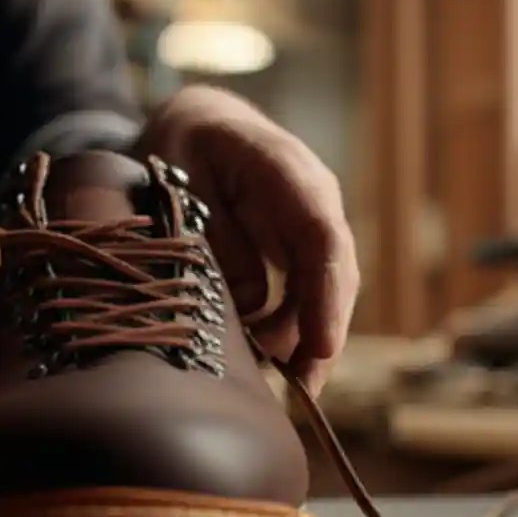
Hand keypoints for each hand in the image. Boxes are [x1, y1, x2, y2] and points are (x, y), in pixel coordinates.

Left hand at [136, 86, 359, 393]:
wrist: (201, 124)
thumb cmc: (186, 145)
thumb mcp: (182, 180)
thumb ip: (217, 238)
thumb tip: (250, 307)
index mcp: (287, 172)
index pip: (321, 238)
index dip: (323, 296)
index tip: (320, 346)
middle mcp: (315, 200)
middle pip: (336, 274)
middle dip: (324, 335)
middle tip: (305, 392)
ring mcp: (313, 225)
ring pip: (326, 290)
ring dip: (308, 340)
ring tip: (283, 387)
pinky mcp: (301, 249)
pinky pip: (307, 294)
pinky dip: (294, 330)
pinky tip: (274, 363)